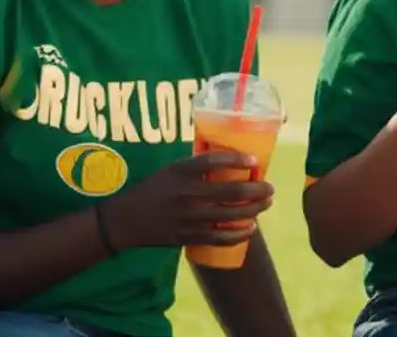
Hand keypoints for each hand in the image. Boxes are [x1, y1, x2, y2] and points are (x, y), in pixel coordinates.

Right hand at [100, 151, 274, 250]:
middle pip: (232, 191)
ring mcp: (190, 217)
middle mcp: (188, 193)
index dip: (238, 160)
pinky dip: (240, 234)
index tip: (255, 161)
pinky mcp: (189, 236)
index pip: (214, 161)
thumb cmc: (152, 190)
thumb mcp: (171, 170)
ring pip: (231, 215)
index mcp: (181, 172)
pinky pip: (221, 237)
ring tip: (266, 204)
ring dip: (254, 209)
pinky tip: (251, 228)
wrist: (126, 220)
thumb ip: (196, 167)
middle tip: (270, 188)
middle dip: (257, 190)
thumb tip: (228, 159)